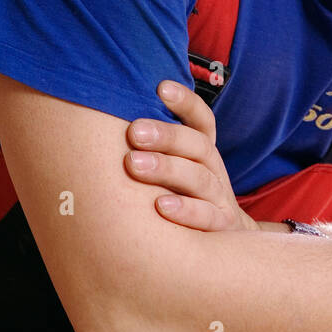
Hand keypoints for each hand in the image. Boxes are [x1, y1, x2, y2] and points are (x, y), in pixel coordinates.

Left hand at [124, 80, 257, 231]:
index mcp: (202, 152)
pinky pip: (206, 217)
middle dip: (167, 136)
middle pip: (197, 146)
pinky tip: (159, 206)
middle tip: (134, 131)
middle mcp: (213, 170)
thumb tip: (110, 109)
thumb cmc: (182, 198)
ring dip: (167, 169)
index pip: (201, 120)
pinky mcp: (221, 227)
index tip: (161, 87)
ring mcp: (219, 199)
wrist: (219, 243)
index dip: (185, 103)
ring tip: (134, 163)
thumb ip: (154, 145)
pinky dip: (185, 211)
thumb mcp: (176, 168)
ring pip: (199, 179)